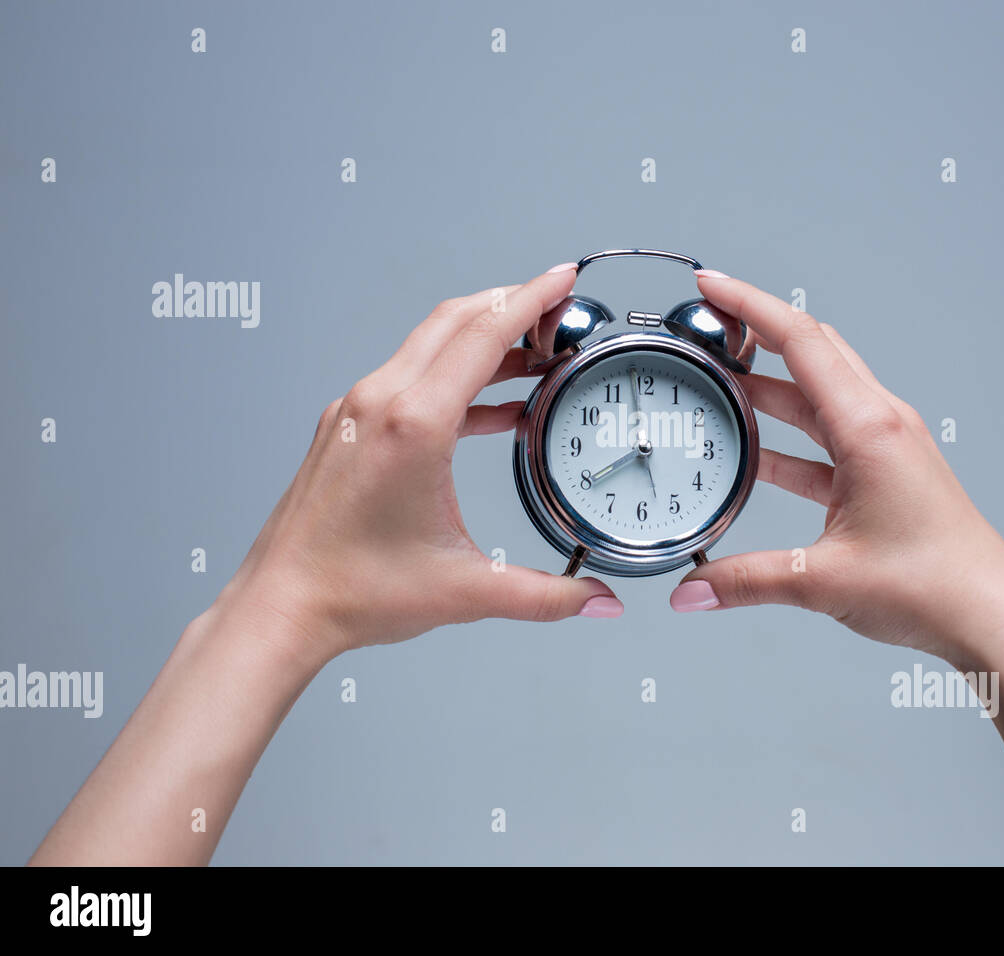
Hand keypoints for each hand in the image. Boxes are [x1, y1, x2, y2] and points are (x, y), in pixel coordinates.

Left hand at [211, 263, 624, 665]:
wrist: (282, 605)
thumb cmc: (355, 591)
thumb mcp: (467, 592)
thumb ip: (546, 596)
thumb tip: (600, 600)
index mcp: (413, 425)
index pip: (482, 335)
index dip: (530, 298)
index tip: (563, 277)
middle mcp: (380, 402)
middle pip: (455, 322)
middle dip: (512, 305)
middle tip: (560, 310)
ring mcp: (357, 409)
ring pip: (429, 345)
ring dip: (484, 340)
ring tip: (536, 357)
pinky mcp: (346, 425)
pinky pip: (408, 377)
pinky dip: (455, 377)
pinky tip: (491, 409)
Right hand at [668, 273, 1003, 666]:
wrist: (989, 617)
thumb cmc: (933, 586)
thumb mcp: (823, 579)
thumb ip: (747, 580)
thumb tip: (693, 589)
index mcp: (869, 428)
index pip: (799, 341)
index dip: (749, 305)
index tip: (710, 285)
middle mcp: (881, 425)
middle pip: (812, 354)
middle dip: (756, 334)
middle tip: (708, 329)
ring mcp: (886, 448)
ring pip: (818, 397)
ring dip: (769, 388)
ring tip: (719, 386)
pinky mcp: (885, 475)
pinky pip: (826, 440)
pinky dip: (788, 439)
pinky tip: (754, 454)